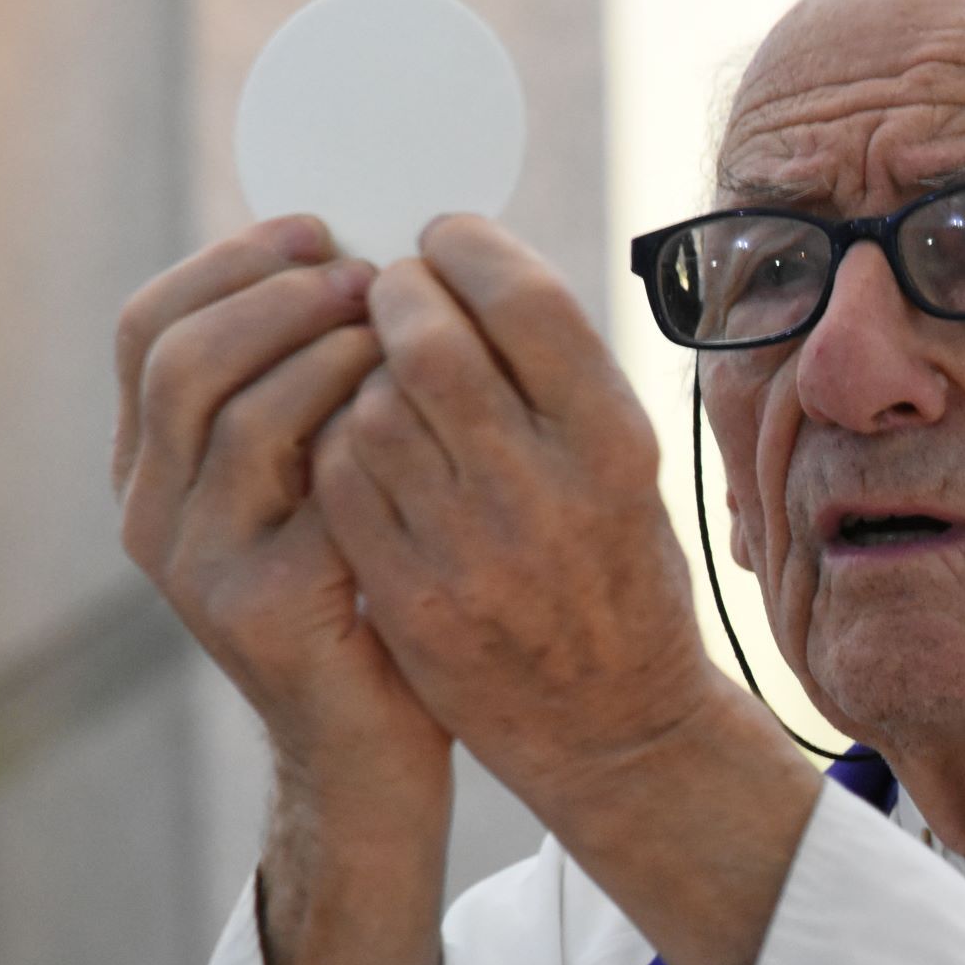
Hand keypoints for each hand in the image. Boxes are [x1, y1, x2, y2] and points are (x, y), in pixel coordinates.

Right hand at [112, 215, 451, 810]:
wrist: (373, 754)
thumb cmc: (363, 599)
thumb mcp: (317, 485)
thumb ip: (306, 396)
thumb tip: (353, 262)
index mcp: (152, 469)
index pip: (147, 328)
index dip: (229, 263)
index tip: (316, 227)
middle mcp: (151, 514)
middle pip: (181, 356)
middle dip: (282, 296)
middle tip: (370, 275)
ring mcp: (196, 566)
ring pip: (243, 414)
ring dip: (332, 354)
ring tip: (403, 337)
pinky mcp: (260, 609)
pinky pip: (312, 490)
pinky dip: (367, 434)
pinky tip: (423, 416)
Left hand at [309, 215, 716, 819]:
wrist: (614, 724)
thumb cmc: (619, 570)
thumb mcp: (626, 465)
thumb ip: (556, 374)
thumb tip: (466, 264)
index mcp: (613, 442)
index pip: (525, 299)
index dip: (467, 247)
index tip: (444, 240)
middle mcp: (547, 491)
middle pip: (432, 343)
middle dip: (397, 296)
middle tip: (390, 292)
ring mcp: (471, 549)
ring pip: (371, 407)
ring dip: (360, 371)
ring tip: (382, 376)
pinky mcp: (411, 594)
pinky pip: (340, 479)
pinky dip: (338, 442)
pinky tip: (363, 446)